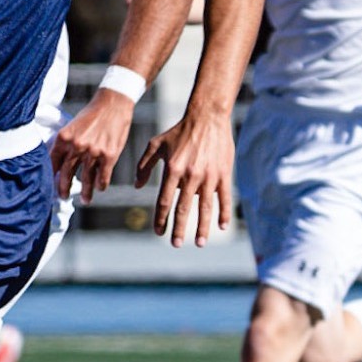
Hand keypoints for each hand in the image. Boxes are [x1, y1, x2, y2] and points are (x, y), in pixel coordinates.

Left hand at [51, 89, 133, 202]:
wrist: (113, 103)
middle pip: (67, 174)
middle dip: (64, 188)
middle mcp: (77, 146)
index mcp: (64, 138)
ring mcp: (93, 152)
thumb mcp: (72, 126)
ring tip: (85, 200)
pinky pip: (103, 176)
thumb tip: (58, 162)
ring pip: (86, 179)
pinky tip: (100, 188)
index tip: (49, 185)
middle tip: (63, 197)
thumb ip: (66, 143)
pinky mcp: (109, 155)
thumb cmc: (91, 114)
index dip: (51, 176)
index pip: (53, 162)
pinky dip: (101, 185)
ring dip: (86, 192)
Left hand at [134, 112, 234, 247]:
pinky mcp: (224, 174)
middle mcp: (190, 176)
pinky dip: (223, 213)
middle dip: (179, 229)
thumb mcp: (156, 144)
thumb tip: (137, 187)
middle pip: (183, 209)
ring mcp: (209, 176)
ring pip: (205, 208)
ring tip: (199, 243)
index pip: (164, 201)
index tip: (159, 233)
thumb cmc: (179, 131)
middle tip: (176, 244)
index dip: (161, 219)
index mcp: (172, 170)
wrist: (207, 117)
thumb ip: (144, 165)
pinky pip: (224, 198)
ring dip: (202, 228)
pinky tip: (222, 227)